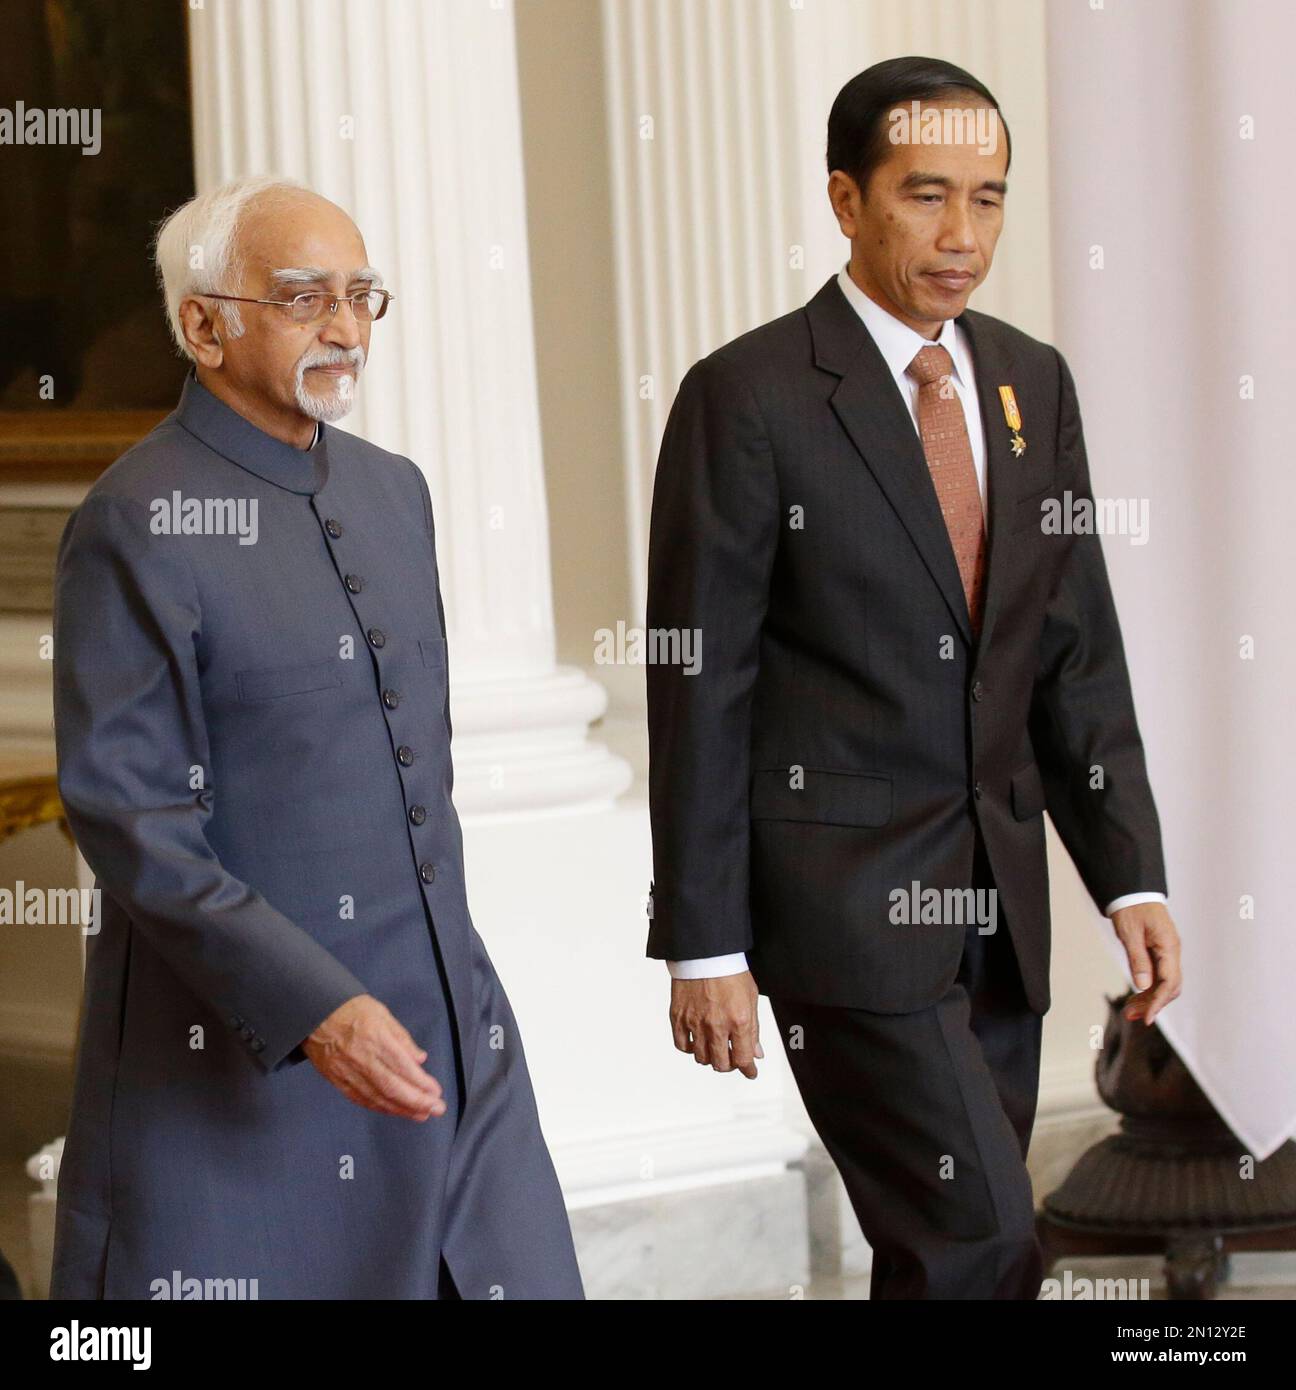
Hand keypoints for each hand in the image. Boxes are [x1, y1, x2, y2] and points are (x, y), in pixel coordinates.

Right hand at [303, 994, 446, 1119]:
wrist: (314, 1014)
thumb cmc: (351, 1010)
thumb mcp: (383, 1014)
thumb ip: (402, 1038)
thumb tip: (419, 1059)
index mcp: (375, 1038)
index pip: (402, 1066)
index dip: (420, 1083)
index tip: (436, 1091)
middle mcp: (362, 1058)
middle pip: (392, 1087)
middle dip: (417, 1101)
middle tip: (436, 1109)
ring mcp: (348, 1072)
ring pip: (377, 1098)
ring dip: (401, 1109)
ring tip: (420, 1114)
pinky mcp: (337, 1081)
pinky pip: (361, 1099)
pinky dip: (380, 1108)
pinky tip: (395, 1110)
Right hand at [670, 971, 763, 1077]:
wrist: (705, 952)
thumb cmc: (730, 971)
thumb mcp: (751, 998)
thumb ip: (754, 1029)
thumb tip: (756, 1053)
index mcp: (739, 1021)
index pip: (744, 1059)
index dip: (748, 1070)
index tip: (750, 1072)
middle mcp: (716, 1026)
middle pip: (721, 1064)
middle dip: (729, 1065)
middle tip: (732, 1058)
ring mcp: (695, 1023)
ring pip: (702, 1058)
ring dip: (710, 1057)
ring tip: (714, 1048)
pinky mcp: (679, 1017)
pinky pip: (682, 1045)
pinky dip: (690, 1049)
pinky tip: (696, 1042)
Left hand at [1109, 902, 1181, 1026]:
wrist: (1133, 890)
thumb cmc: (1131, 908)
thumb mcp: (1130, 934)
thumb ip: (1138, 959)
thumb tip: (1143, 986)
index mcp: (1169, 947)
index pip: (1168, 982)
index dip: (1158, 1002)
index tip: (1147, 1018)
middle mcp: (1172, 952)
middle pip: (1169, 987)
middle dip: (1153, 1004)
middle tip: (1131, 1016)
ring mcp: (1168, 953)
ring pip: (1164, 984)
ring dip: (1149, 999)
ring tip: (1129, 1012)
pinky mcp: (1161, 952)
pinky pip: (1159, 975)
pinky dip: (1148, 988)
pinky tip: (1136, 997)